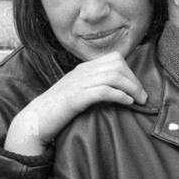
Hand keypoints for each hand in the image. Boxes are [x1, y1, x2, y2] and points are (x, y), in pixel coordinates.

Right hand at [4, 52, 147, 154]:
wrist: (36, 119)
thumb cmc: (58, 110)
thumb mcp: (78, 93)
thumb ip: (94, 88)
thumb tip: (117, 93)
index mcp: (83, 69)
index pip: (114, 59)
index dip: (130, 72)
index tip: (136, 88)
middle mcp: (82, 72)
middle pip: (117, 65)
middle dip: (134, 80)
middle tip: (142, 97)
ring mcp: (79, 83)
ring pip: (114, 76)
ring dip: (132, 88)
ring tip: (138, 101)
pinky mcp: (76, 98)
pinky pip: (104, 90)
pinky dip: (120, 95)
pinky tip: (127, 103)